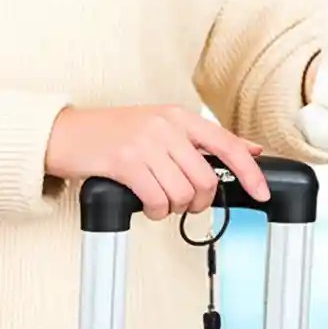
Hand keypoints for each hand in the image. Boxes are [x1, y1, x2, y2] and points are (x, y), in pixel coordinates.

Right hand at [46, 105, 268, 220]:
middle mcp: (166, 126)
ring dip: (173, 208)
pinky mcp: (126, 163)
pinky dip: (155, 211)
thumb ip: (203, 140)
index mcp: (179, 116)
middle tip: (181, 201)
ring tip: (157, 199)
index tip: (262, 192)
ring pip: (183, 194)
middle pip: (206, 180)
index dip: (250, 173)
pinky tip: (145, 203)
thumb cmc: (113, 135)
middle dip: (198, 201)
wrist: (65, 134)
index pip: (228, 145)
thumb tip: (250, 149)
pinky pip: (158, 201)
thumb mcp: (162, 127)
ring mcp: (145, 143)